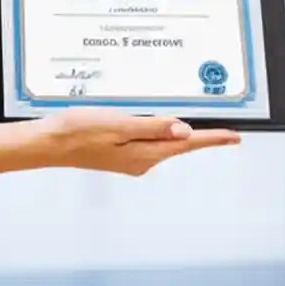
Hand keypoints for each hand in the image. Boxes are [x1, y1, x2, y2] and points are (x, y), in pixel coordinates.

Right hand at [29, 109, 240, 176]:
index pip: (187, 144)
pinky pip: (149, 142)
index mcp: (144, 154)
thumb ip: (153, 127)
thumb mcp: (119, 125)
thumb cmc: (79, 132)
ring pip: (164, 143)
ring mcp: (131, 158)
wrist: (50, 144)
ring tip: (202, 126)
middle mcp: (142, 160)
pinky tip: (163, 125)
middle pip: (179, 145)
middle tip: (226, 132)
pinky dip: (161, 132)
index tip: (234, 137)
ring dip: (182, 134)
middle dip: (203, 137)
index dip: (212, 139)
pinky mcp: (121, 153)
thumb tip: (184, 131)